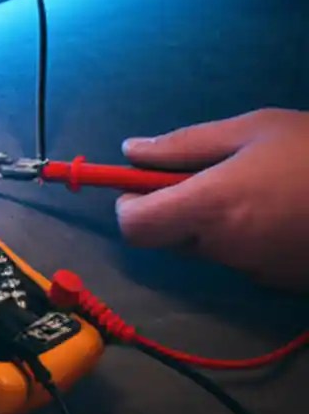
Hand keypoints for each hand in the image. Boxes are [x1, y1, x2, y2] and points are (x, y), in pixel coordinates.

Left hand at [118, 108, 308, 291]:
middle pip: (169, 239)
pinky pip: (244, 260)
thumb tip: (131, 152)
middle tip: (208, 178)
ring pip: (208, 249)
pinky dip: (248, 238)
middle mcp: (226, 248)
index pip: (135, 228)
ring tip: (260, 188)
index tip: (140, 187)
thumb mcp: (253, 130)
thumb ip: (185, 145)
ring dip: (215, 223)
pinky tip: (283, 211)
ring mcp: (256, 271)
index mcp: (210, 208)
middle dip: (174, 212)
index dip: (129, 208)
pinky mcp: (282, 283)